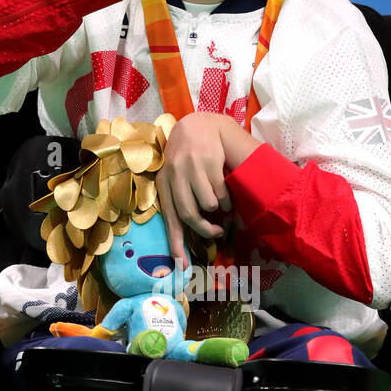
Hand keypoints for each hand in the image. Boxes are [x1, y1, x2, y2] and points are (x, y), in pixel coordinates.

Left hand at [157, 114, 259, 266]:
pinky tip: (226, 194)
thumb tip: (188, 236)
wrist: (199, 125)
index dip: (176, 244)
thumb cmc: (188, 158)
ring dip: (219, 210)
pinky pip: (221, 192)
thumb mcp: (177, 177)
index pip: (169, 219)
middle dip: (206, 231)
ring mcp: (191, 166)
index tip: (182, 266)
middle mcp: (174, 174)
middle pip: (190, 215)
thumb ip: (180, 201)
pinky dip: (227, 199)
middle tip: (216, 233)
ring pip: (208, 205)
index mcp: (164, 183)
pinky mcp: (208, 159)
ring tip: (221, 203)